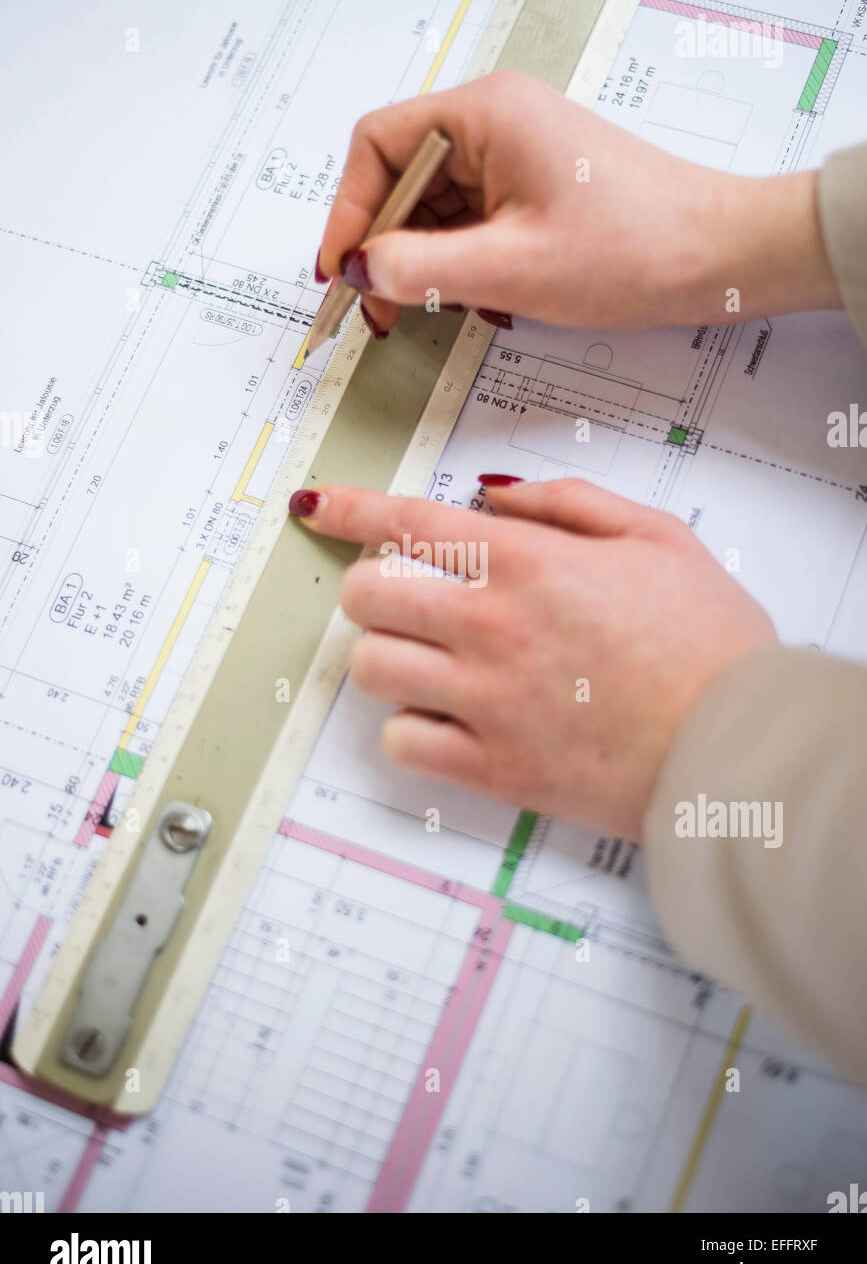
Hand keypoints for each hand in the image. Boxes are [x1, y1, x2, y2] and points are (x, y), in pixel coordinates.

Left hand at [289, 477, 776, 839]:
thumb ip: (569, 504)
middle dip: (376, 587)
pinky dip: (413, 727)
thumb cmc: (712, 643)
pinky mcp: (493, 769)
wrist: (741, 748)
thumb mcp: (657, 539)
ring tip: (434, 661)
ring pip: (372, 667)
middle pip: (366, 595)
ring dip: (391, 656)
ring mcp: (486, 702)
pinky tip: (452, 718)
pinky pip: (402, 742)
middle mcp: (492, 627)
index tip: (318, 506)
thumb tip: (494, 494)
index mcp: (528, 563)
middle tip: (410, 597)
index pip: (406, 523)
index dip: (350, 508)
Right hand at [316, 71, 841, 338]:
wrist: (720, 260)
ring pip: (437, 210)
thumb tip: (359, 269)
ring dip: (431, 267)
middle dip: (389, 250)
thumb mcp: (509, 268)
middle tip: (380, 314)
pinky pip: (474, 225)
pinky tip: (489, 305)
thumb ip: (419, 268)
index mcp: (485, 114)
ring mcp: (517, 156)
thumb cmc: (634, 249)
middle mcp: (496, 123)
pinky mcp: (536, 189)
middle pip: (403, 180)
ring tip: (446, 314)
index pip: (378, 146)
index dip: (348, 212)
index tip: (341, 274)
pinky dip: (467, 268)